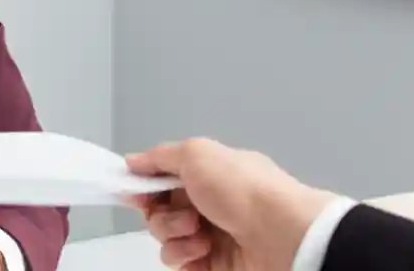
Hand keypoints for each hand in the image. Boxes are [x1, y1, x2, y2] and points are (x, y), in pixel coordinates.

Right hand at [126, 138, 337, 270]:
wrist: (282, 235)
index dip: (145, 185)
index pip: (162, 178)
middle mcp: (206, 203)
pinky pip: (179, 263)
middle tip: (187, 215)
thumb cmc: (240, 189)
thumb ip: (159, 157)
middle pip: (158, 211)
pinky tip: (204, 253)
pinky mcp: (212, 264)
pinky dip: (185, 258)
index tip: (135, 190)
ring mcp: (210, 235)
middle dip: (162, 214)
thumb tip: (132, 161)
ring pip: (166, 239)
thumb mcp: (197, 154)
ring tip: (202, 236)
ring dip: (175, 236)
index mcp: (206, 173)